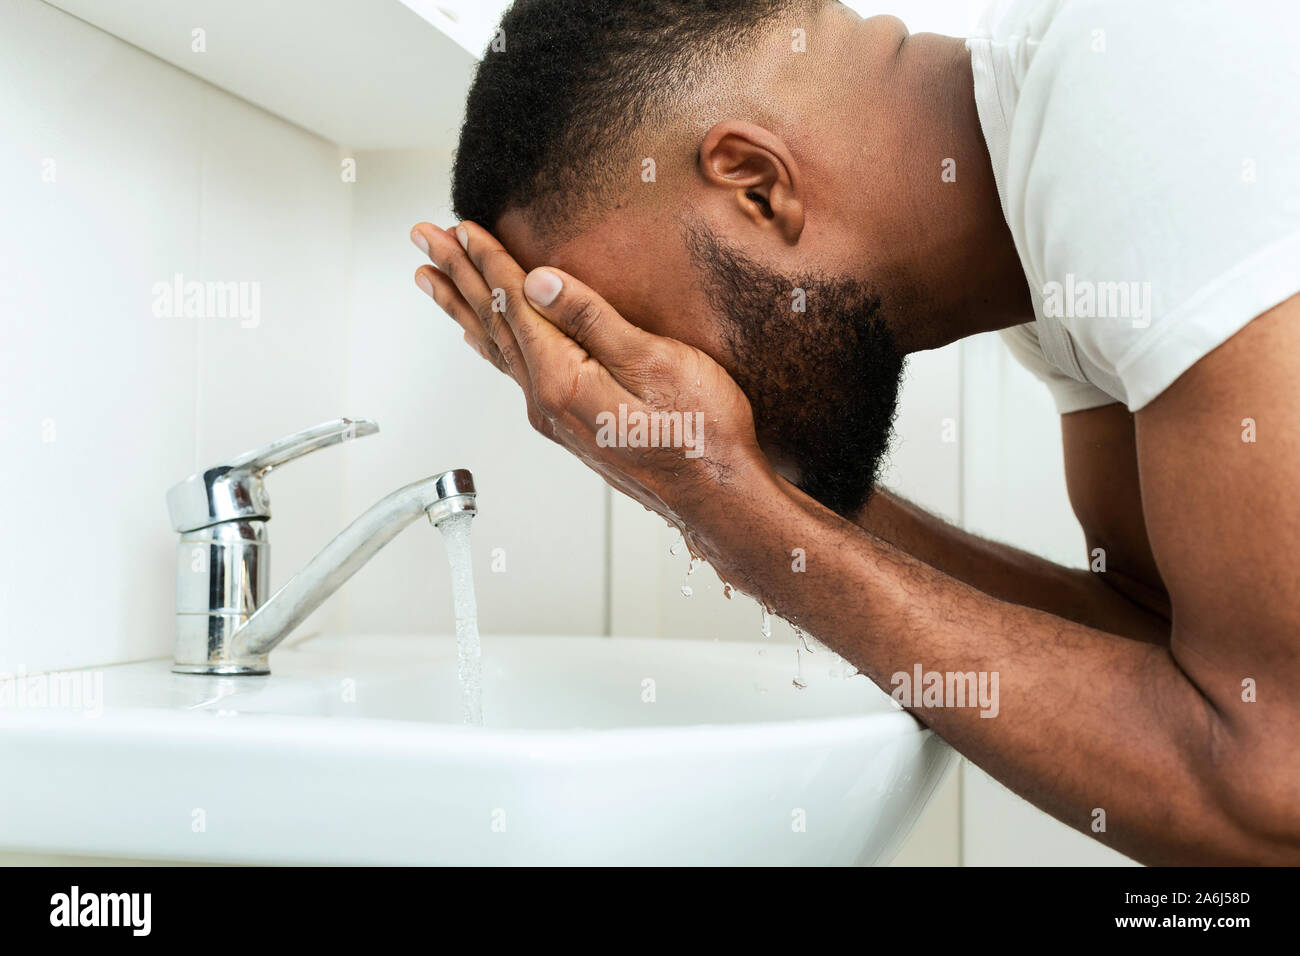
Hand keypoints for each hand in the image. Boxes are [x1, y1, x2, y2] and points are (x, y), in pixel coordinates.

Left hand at [411, 220, 772, 529]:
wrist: (716, 496)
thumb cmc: (700, 434)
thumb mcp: (654, 362)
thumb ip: (593, 321)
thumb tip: (540, 284)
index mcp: (563, 379)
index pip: (515, 303)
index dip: (489, 259)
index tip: (462, 226)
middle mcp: (547, 401)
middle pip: (493, 321)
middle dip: (457, 274)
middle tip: (423, 238)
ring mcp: (555, 416)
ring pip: (496, 346)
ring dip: (463, 306)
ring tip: (432, 278)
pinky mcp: (570, 425)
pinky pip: (515, 371)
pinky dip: (490, 343)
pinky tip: (479, 337)